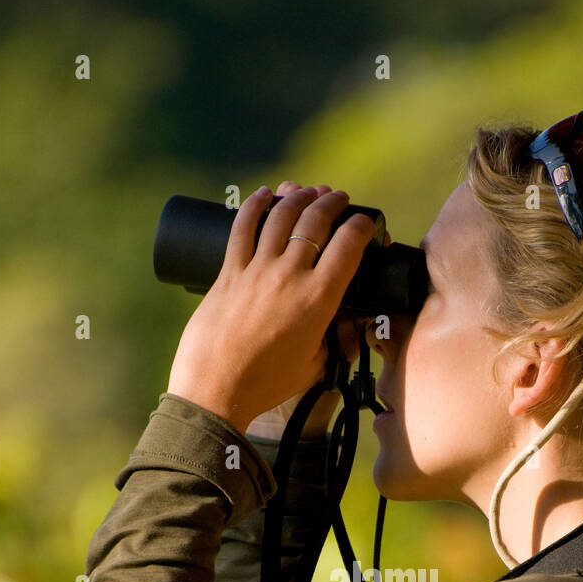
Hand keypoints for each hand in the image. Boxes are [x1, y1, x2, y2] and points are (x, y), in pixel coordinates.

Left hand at [245, 182, 370, 439]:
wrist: (216, 390)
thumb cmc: (267, 384)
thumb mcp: (315, 364)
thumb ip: (336, 339)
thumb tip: (352, 321)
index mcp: (319, 300)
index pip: (349, 246)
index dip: (363, 226)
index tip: (366, 223)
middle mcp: (289, 277)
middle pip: (315, 221)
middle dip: (331, 202)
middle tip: (337, 197)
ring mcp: (257, 271)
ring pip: (281, 216)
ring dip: (298, 197)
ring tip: (307, 191)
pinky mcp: (228, 273)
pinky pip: (243, 227)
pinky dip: (255, 206)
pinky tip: (264, 195)